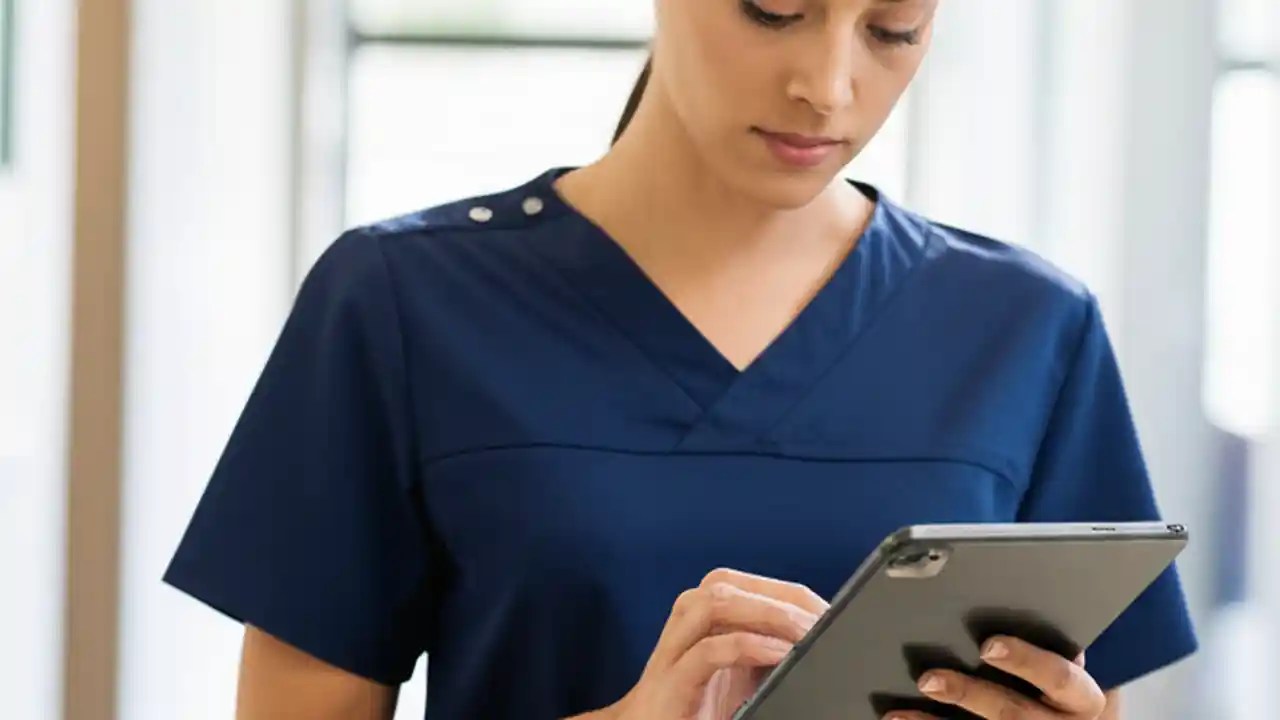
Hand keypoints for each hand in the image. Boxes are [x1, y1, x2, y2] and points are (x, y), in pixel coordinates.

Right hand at [600, 568, 827, 719]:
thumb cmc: (699, 714)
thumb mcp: (740, 680)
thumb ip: (764, 654)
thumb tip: (817, 637)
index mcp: (696, 625)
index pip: (741, 586)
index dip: (787, 594)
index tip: (827, 610)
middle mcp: (680, 631)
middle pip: (723, 584)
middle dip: (777, 596)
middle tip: (820, 619)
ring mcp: (671, 656)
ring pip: (711, 604)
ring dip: (764, 612)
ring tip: (803, 632)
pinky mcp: (669, 686)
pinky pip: (707, 652)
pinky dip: (749, 646)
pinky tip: (780, 655)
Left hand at [886, 636, 1106, 719]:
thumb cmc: (1065, 688)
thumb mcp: (1069, 668)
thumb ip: (1046, 644)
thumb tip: (991, 602)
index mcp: (1082, 698)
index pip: (1059, 677)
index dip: (1024, 660)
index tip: (987, 644)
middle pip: (1013, 713)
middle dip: (969, 694)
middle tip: (929, 678)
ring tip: (900, 712)